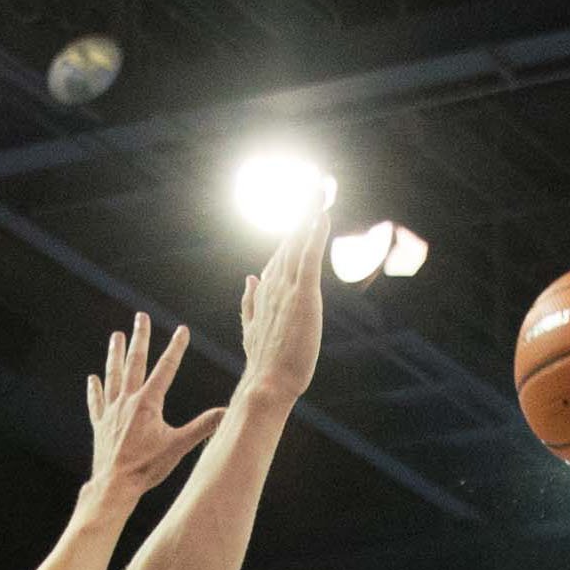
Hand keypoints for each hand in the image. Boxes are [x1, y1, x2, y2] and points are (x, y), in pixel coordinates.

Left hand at [83, 315, 225, 508]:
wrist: (115, 485)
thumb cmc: (147, 467)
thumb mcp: (179, 446)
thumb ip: (203, 427)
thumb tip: (227, 412)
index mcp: (148, 403)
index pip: (165, 368)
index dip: (175, 348)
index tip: (182, 330)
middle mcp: (127, 401)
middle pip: (134, 362)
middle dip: (140, 338)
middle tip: (140, 317)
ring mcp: (111, 411)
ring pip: (113, 375)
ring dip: (115, 355)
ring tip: (116, 336)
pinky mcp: (101, 425)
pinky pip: (97, 402)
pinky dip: (95, 390)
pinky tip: (93, 379)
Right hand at [238, 208, 330, 408]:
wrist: (267, 384)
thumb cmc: (265, 364)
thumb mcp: (253, 330)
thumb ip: (249, 303)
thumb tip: (249, 277)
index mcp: (264, 292)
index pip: (280, 255)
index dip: (291, 233)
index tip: (301, 211)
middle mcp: (273, 285)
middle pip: (288, 242)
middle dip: (301, 213)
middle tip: (314, 185)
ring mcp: (286, 289)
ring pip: (297, 243)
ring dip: (308, 214)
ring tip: (318, 189)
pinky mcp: (302, 296)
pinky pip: (308, 257)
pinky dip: (314, 235)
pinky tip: (321, 215)